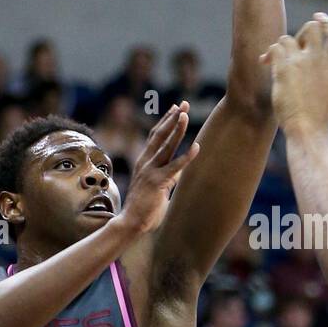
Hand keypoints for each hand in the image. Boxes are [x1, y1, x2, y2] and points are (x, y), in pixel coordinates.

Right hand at [121, 104, 198, 234]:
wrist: (130, 222)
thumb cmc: (144, 209)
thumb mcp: (157, 188)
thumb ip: (167, 178)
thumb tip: (178, 174)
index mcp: (144, 162)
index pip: (155, 136)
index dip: (166, 121)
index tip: (176, 108)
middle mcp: (145, 162)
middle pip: (160, 134)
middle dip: (172, 118)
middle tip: (184, 104)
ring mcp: (150, 171)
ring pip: (165, 145)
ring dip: (177, 129)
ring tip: (186, 115)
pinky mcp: (157, 182)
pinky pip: (174, 167)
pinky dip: (186, 157)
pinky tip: (197, 147)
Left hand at [262, 12, 327, 135]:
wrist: (308, 130)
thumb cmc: (321, 119)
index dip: (327, 22)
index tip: (318, 17)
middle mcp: (319, 60)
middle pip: (312, 27)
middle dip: (302, 32)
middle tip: (294, 45)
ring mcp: (301, 63)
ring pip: (287, 38)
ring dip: (281, 48)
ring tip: (275, 61)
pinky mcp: (284, 69)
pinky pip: (275, 48)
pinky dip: (269, 54)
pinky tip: (265, 64)